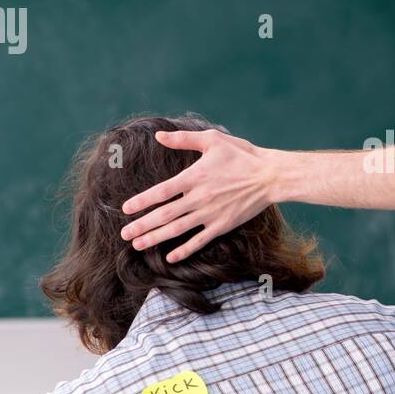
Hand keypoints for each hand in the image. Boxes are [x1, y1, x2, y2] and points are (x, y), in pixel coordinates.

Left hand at [120, 129, 273, 262]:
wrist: (270, 176)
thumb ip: (183, 139)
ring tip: (138, 245)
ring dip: (156, 238)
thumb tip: (159, 136)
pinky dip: (184, 250)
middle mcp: (199, 198)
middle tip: (124, 234)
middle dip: (142, 226)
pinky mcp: (222, 225)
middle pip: (164, 215)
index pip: (161, 192)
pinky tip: (170, 257)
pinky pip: (199, 241)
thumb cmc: (242, 155)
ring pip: (177, 230)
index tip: (125, 208)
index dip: (142, 201)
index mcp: (194, 177)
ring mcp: (210, 214)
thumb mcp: (213, 140)